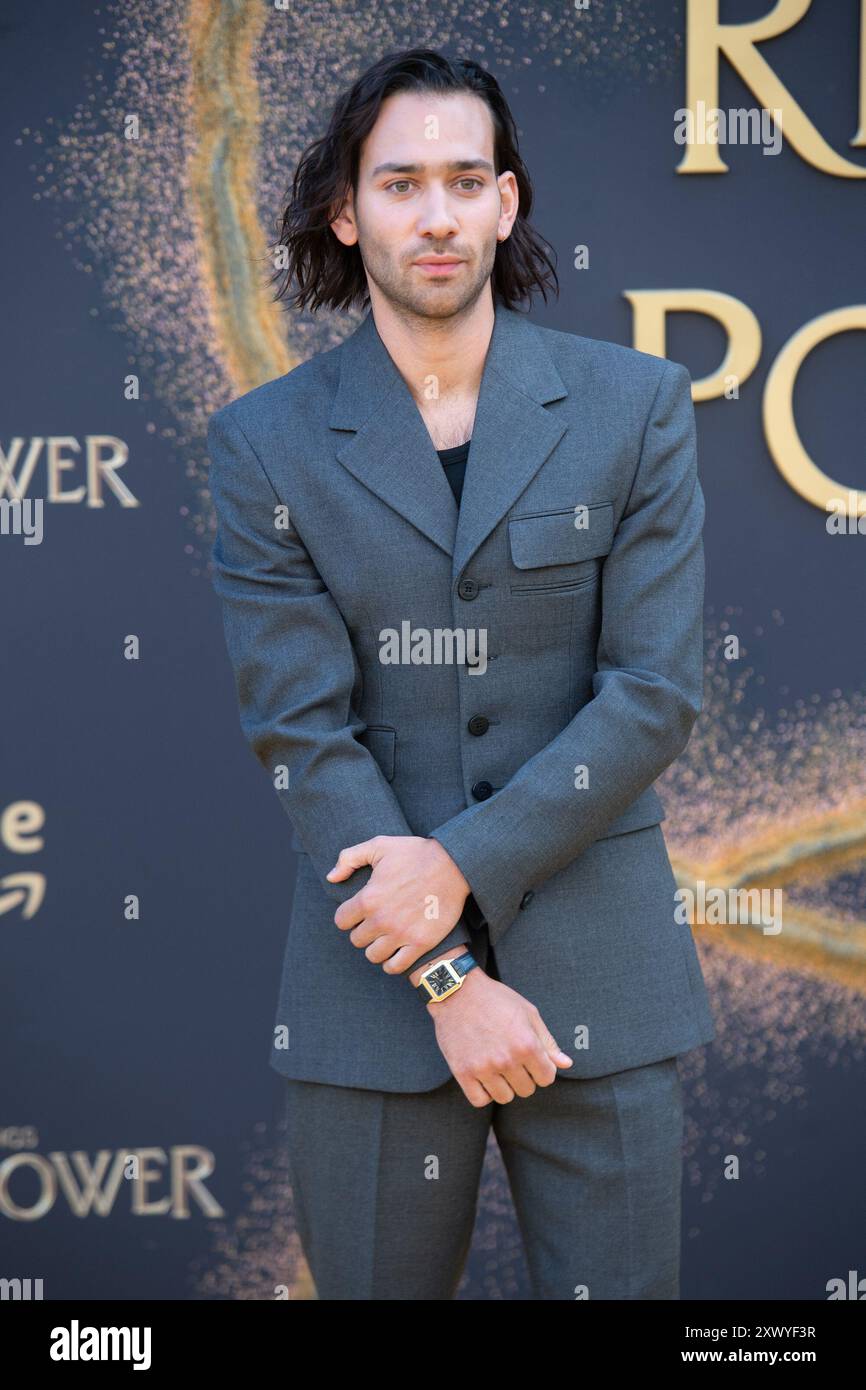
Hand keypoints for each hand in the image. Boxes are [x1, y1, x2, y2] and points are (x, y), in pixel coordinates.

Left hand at [327, 835, 470, 973]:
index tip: (358, 912)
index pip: (341, 921)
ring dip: (377, 947)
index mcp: (368, 898)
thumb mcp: (379, 845)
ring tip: (385, 936)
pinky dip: (392, 962)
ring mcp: (401, 934)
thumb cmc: (415, 853)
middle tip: (375, 922)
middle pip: (356, 940)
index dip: (348, 916)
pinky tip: (396, 950)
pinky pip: (396, 966)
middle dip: (363, 931)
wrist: (453, 864)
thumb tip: (331, 878)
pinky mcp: (420, 943)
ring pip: (373, 956)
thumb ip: (349, 858)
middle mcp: (382, 920)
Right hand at [427, 971, 572, 1106]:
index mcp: (527, 1044)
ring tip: (496, 1066)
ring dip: (504, 1086)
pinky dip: (484, 1093)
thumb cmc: (496, 999)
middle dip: (524, 1077)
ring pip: (505, 1097)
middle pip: (527, 1089)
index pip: (547, 1078)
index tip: (531, 1058)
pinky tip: (483, 1076)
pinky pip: (480, 1100)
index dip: (542, 1069)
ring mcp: (483, 1068)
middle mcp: (506, 1059)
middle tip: (511, 1058)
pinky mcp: (462, 1072)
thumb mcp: (528, 1013)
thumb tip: (566, 1064)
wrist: (457, 992)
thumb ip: (548, 1042)